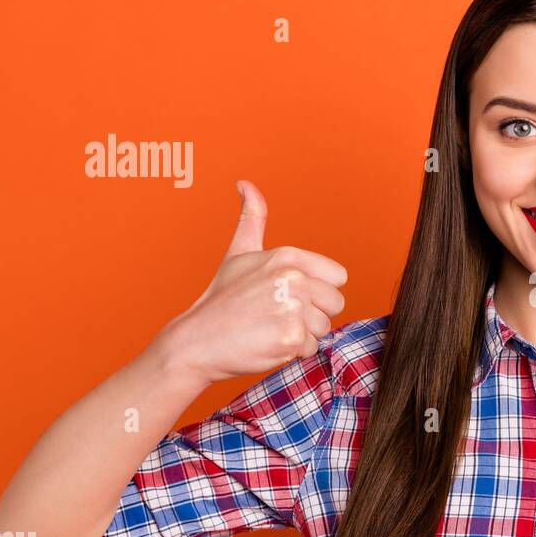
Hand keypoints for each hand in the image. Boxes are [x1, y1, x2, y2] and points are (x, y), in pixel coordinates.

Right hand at [153, 180, 348, 384]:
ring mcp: (292, 308)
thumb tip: (245, 184)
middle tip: (276, 315)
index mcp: (288, 256)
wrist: (196, 341)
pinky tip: (267, 343)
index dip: (318, 290)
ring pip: (324, 328)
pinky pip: (311, 348)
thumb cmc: (221, 299)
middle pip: (336, 304)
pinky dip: (292, 352)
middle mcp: (293, 278)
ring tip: (269, 328)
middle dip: (312, 315)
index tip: (288, 295)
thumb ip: (252, 218)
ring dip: (301, 335)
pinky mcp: (290, 337)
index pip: (338, 277)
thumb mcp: (239, 253)